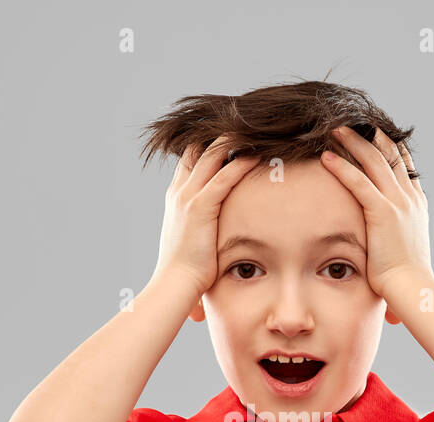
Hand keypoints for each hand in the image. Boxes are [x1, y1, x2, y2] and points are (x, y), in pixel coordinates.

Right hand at [149, 137, 262, 300]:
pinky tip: (258, 155)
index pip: (191, 158)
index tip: (232, 135)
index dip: (208, 143)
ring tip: (257, 131)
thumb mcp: (191, 240)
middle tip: (248, 126)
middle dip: (222, 134)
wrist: (175, 284)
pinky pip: (224, 176)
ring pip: (211, 154)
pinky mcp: (201, 207)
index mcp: (176, 197)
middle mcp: (180, 191)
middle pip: (199, 147)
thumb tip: (213, 231)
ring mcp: (188, 197)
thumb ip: (200, 227)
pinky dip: (241, 162)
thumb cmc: (186, 270)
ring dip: (234, 140)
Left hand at [320, 127, 433, 323]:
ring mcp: (397, 203)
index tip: (374, 130)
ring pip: (374, 161)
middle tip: (350, 122)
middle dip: (370, 135)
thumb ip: (394, 234)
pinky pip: (359, 182)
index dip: (389, 144)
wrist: (412, 287)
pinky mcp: (383, 213)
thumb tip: (384, 240)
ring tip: (334, 129)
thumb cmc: (405, 278)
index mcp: (416, 203)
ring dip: (353, 142)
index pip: (403, 164)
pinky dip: (342, 166)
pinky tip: (326, 157)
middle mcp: (409, 198)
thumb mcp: (404, 248)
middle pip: (389, 154)